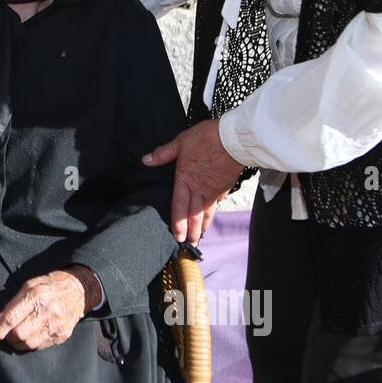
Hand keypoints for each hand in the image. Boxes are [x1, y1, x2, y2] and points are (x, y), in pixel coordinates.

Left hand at [0, 268, 95, 350]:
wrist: (78, 290)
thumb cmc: (49, 285)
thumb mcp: (29, 286)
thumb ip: (13, 303)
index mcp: (36, 295)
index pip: (12, 318)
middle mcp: (47, 311)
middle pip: (19, 334)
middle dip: (8, 337)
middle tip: (6, 333)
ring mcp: (56, 325)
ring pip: (29, 343)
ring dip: (18, 343)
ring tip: (16, 336)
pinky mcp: (62, 334)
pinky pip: (40, 346)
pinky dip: (31, 344)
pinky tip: (30, 336)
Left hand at [142, 119, 241, 245]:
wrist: (234, 138)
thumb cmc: (207, 138)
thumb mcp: (181, 142)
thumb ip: (164, 153)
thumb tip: (146, 160)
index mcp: (186, 180)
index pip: (179, 207)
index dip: (178, 223)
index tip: (177, 237)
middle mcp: (200, 189)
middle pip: (194, 215)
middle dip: (192, 231)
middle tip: (189, 244)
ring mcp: (214, 189)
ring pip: (206, 212)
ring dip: (203, 226)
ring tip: (200, 236)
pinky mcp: (225, 186)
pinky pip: (217, 202)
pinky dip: (213, 211)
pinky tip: (211, 215)